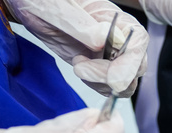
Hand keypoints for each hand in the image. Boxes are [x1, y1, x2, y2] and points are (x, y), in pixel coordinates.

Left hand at [4, 0, 148, 95]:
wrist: (33, 7)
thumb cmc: (45, 0)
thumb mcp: (57, 8)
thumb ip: (82, 25)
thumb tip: (108, 38)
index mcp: (118, 20)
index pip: (137, 46)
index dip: (129, 66)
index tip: (112, 79)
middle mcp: (121, 39)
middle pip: (135, 69)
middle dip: (109, 76)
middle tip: (80, 67)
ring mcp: (112, 55)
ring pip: (125, 82)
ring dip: (101, 82)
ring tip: (78, 64)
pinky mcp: (100, 67)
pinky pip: (109, 86)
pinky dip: (96, 85)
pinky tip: (79, 67)